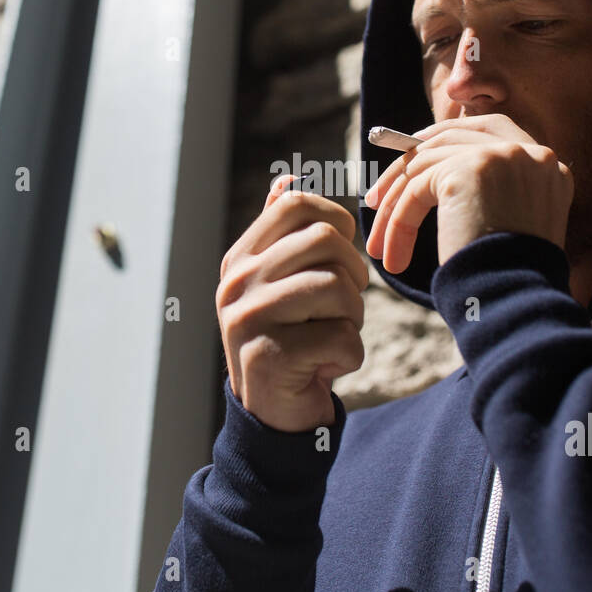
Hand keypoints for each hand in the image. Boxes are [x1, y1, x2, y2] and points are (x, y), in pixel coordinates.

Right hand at [216, 174, 368, 432]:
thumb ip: (282, 234)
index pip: (296, 203)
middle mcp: (237, 283)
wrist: (272, 414)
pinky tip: (326, 368)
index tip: (338, 258)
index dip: (335, 223)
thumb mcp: (280, 283)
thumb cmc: (288, 339)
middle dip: (352, 275)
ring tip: (333, 338)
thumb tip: (287, 178)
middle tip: (343, 306)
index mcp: (240, 259)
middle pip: (325, 241)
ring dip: (353, 318)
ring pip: (337, 289)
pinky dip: (349, 357)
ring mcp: (249, 319)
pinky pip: (342, 339)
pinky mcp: (271, 358)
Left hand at [363, 113, 572, 273]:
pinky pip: (416, 190)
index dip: (447, 136)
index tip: (416, 151)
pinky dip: (398, 223)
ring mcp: (500, 156)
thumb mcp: (514, 226)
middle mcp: (528, 153)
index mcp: (546, 164)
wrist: (520, 300)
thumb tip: (440, 184)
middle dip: (408, 165)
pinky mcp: (469, 170)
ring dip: (394, 208)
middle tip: (378, 197)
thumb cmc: (514, 281)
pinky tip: (392, 256)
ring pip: (426, 168)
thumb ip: (494, 195)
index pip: (491, 129)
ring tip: (379, 246)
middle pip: (451, 139)